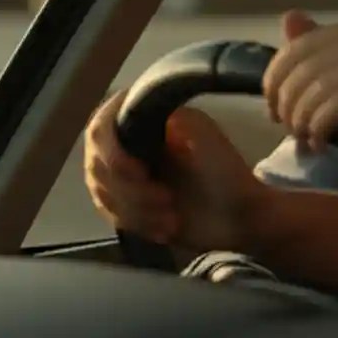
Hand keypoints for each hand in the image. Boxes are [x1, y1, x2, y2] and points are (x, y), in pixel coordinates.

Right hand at [83, 90, 268, 251]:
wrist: (240, 215)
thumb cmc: (225, 171)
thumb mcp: (202, 135)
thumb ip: (168, 118)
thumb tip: (138, 110)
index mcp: (144, 118)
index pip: (101, 127)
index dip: (114, 153)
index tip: (141, 172)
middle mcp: (127, 143)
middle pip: (97, 165)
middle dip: (130, 190)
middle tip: (167, 199)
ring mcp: (124, 175)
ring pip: (102, 193)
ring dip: (136, 210)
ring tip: (172, 218)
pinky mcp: (128, 205)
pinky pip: (113, 215)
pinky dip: (139, 225)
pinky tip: (167, 228)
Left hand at [262, 10, 337, 173]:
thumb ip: (324, 57)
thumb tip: (288, 20)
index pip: (297, 46)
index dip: (275, 81)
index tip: (275, 113)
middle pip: (302, 66)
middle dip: (287, 103)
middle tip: (293, 132)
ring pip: (317, 86)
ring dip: (303, 119)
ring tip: (310, 141)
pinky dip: (322, 126)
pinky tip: (323, 143)